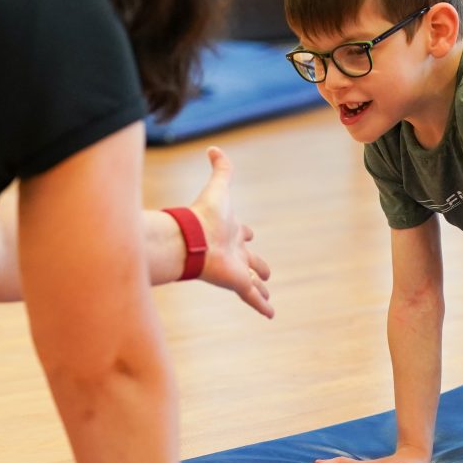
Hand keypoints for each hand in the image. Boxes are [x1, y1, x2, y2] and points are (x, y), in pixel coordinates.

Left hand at [189, 146, 273, 317]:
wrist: (192, 238)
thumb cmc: (205, 214)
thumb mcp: (219, 188)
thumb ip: (221, 169)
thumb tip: (213, 148)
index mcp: (231, 232)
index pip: (242, 234)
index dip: (247, 233)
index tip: (250, 234)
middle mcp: (234, 252)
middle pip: (249, 260)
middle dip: (257, 265)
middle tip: (265, 272)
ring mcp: (236, 269)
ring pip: (252, 281)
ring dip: (260, 288)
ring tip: (267, 295)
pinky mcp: (238, 283)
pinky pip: (253, 297)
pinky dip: (262, 306)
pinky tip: (270, 315)